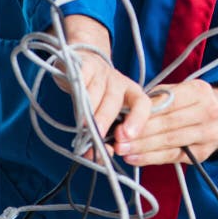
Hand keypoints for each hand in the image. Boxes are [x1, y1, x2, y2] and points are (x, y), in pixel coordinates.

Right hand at [54, 15, 151, 152]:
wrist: (85, 62)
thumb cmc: (100, 96)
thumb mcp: (108, 116)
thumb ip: (107, 136)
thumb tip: (100, 157)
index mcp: (132, 94)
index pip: (143, 104)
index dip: (137, 120)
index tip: (125, 137)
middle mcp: (119, 82)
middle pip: (114, 101)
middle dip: (105, 119)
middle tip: (97, 135)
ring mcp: (101, 72)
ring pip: (94, 91)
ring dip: (87, 109)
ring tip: (81, 124)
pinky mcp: (83, 65)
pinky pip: (81, 76)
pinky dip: (77, 87)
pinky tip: (74, 96)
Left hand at [111, 79, 217, 165]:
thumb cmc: (189, 102)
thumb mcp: (178, 91)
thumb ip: (157, 98)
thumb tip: (127, 111)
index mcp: (199, 91)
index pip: (168, 104)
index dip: (144, 114)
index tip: (122, 122)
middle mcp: (208, 112)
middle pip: (168, 124)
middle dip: (140, 133)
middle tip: (117, 139)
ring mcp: (208, 134)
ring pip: (169, 142)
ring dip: (142, 148)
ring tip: (122, 150)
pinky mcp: (203, 154)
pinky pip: (172, 156)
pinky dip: (151, 158)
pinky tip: (134, 158)